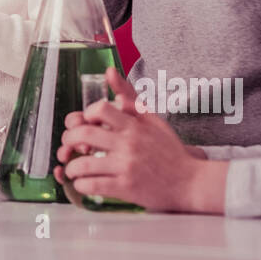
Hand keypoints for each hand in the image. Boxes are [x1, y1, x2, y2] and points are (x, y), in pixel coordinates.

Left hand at [54, 68, 209, 211]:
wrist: (191, 182)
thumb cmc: (170, 150)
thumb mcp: (153, 119)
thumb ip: (129, 96)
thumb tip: (109, 71)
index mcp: (135, 126)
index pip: (100, 110)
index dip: (85, 115)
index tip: (86, 124)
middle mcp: (129, 144)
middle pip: (84, 134)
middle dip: (68, 140)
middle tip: (68, 145)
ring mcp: (127, 166)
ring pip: (84, 164)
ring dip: (71, 167)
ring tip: (72, 169)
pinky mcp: (126, 188)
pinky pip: (93, 185)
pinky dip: (80, 184)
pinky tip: (82, 183)